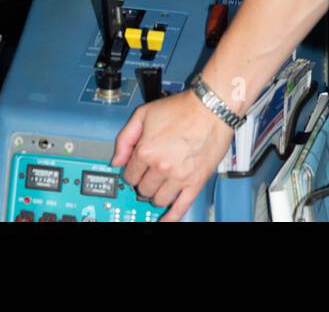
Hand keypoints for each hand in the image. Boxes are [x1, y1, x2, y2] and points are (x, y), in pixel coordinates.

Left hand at [113, 90, 233, 221]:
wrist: (211, 108)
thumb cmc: (182, 108)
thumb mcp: (144, 113)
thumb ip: (125, 137)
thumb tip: (116, 160)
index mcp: (146, 151)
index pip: (129, 175)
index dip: (132, 171)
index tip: (136, 169)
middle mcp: (161, 166)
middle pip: (143, 189)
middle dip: (144, 182)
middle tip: (151, 173)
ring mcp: (179, 177)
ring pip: (158, 200)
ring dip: (157, 194)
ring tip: (162, 184)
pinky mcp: (195, 183)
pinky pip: (180, 208)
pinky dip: (171, 217)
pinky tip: (165, 220)